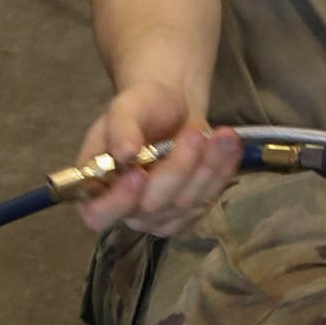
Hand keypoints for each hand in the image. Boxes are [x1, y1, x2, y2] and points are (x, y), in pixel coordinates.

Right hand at [71, 78, 241, 235]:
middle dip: (177, 169)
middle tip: (194, 134)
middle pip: (152, 207)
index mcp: (97, 188)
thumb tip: (123, 152)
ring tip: (222, 134)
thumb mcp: (125, 107)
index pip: (98, 214)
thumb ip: (120, 128)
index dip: (118, 202)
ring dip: (206, 167)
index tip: (139, 174)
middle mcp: (126, 210)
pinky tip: (228, 146)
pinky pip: (208, 198)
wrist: (172, 108)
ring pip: (185, 203)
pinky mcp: (189, 214)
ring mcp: (159, 217)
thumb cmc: (141, 108)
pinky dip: (221, 171)